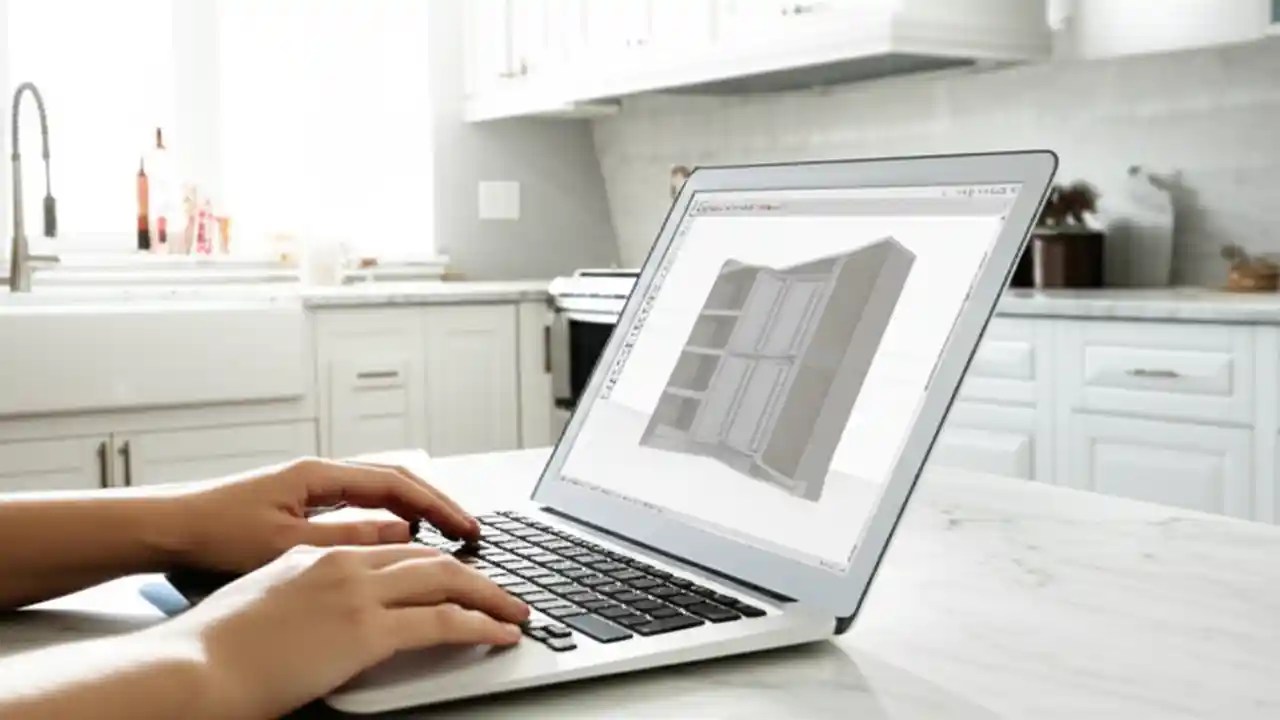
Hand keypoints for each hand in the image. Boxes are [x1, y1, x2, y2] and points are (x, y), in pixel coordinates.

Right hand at [167, 544, 528, 718]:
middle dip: (473, 575)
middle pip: (428, 560)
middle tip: (502, 591)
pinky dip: (481, 625)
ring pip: (446, 582)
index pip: (393, 549)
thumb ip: (304, 596)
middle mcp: (342, 563)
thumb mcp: (264, 604)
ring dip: (489, 598)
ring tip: (515, 613)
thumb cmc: (214, 650)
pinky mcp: (367, 629)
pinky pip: (443, 621)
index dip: (433, 563)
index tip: (457, 575)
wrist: (193, 668)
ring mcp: (357, 593)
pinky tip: (500, 634)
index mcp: (315, 555)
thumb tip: (326, 614)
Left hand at [168, 458, 479, 573]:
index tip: (466, 527)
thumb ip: (347, 536)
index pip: (397, 485)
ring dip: (416, 507)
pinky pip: (360, 502)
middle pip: (396, 479)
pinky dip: (390, 514)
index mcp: (319, 474)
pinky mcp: (301, 501)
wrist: (168, 528)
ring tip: (444, 531)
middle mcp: (319, 472)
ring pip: (380, 489)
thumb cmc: (215, 533)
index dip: (438, 506)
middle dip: (438, 503)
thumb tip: (400, 530)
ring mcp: (311, 485)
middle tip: (469, 529)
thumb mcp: (286, 543)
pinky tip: (397, 534)